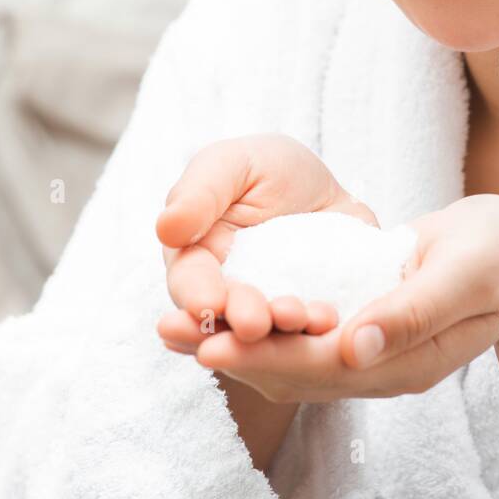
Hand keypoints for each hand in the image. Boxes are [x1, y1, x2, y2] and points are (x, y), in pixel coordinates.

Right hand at [155, 134, 378, 354]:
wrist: (323, 187)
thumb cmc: (264, 170)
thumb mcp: (233, 164)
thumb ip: (200, 192)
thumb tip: (167, 227)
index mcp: (197, 261)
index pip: (190, 283)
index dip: (197, 294)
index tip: (208, 303)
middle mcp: (231, 297)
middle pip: (229, 320)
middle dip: (241, 320)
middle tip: (254, 323)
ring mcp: (273, 312)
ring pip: (272, 334)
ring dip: (282, 332)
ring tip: (298, 317)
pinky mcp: (314, 316)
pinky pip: (316, 331)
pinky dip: (321, 328)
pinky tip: (330, 317)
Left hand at [191, 193, 498, 401]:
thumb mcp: (468, 271)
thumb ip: (414, 310)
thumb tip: (353, 347)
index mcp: (407, 360)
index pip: (323, 368)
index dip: (264, 356)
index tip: (210, 343)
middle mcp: (379, 369)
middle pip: (293, 375)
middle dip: (231, 354)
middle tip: (166, 332)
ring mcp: (368, 356)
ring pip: (288, 364)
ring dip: (233, 346)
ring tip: (172, 328)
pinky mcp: (358, 332)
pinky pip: (297, 340)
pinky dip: (255, 329)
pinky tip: (217, 310)